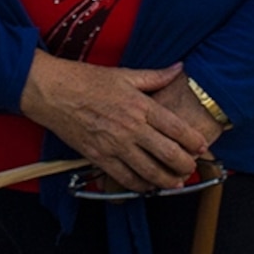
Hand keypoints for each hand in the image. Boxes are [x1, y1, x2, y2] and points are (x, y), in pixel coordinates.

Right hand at [18, 54, 213, 191]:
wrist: (51, 91)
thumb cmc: (85, 80)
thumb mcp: (124, 74)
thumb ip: (155, 76)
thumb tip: (179, 68)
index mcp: (140, 105)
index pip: (177, 129)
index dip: (194, 142)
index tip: (202, 147)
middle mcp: (131, 128)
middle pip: (169, 154)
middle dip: (186, 164)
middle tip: (191, 168)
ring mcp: (115, 145)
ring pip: (150, 172)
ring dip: (167, 180)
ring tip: (176, 182)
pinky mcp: (99, 158)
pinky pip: (125, 178)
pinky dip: (140, 186)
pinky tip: (147, 186)